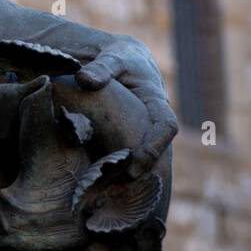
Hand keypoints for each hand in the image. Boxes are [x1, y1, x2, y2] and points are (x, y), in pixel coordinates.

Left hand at [75, 34, 178, 177]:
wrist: (117, 59)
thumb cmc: (118, 58)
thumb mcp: (112, 58)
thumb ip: (101, 68)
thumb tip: (84, 80)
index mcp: (156, 101)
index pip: (165, 126)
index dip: (155, 146)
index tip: (137, 163)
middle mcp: (151, 120)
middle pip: (154, 151)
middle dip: (141, 171)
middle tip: (118, 187)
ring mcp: (140, 130)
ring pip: (139, 157)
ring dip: (126, 175)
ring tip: (106, 192)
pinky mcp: (125, 137)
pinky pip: (123, 155)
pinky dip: (113, 169)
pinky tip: (94, 183)